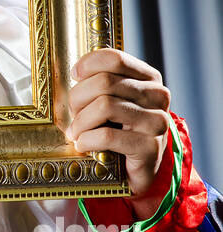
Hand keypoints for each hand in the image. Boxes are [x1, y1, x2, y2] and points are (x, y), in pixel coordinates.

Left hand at [66, 48, 171, 215]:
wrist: (137, 172)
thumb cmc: (119, 132)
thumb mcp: (113, 102)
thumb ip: (101, 84)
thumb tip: (76, 72)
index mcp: (149, 79)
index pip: (115, 59)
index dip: (88, 65)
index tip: (74, 76)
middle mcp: (158, 96)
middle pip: (105, 82)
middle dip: (79, 98)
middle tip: (73, 114)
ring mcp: (157, 121)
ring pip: (105, 106)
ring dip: (81, 121)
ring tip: (76, 132)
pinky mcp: (151, 147)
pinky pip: (107, 136)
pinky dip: (87, 140)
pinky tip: (83, 145)